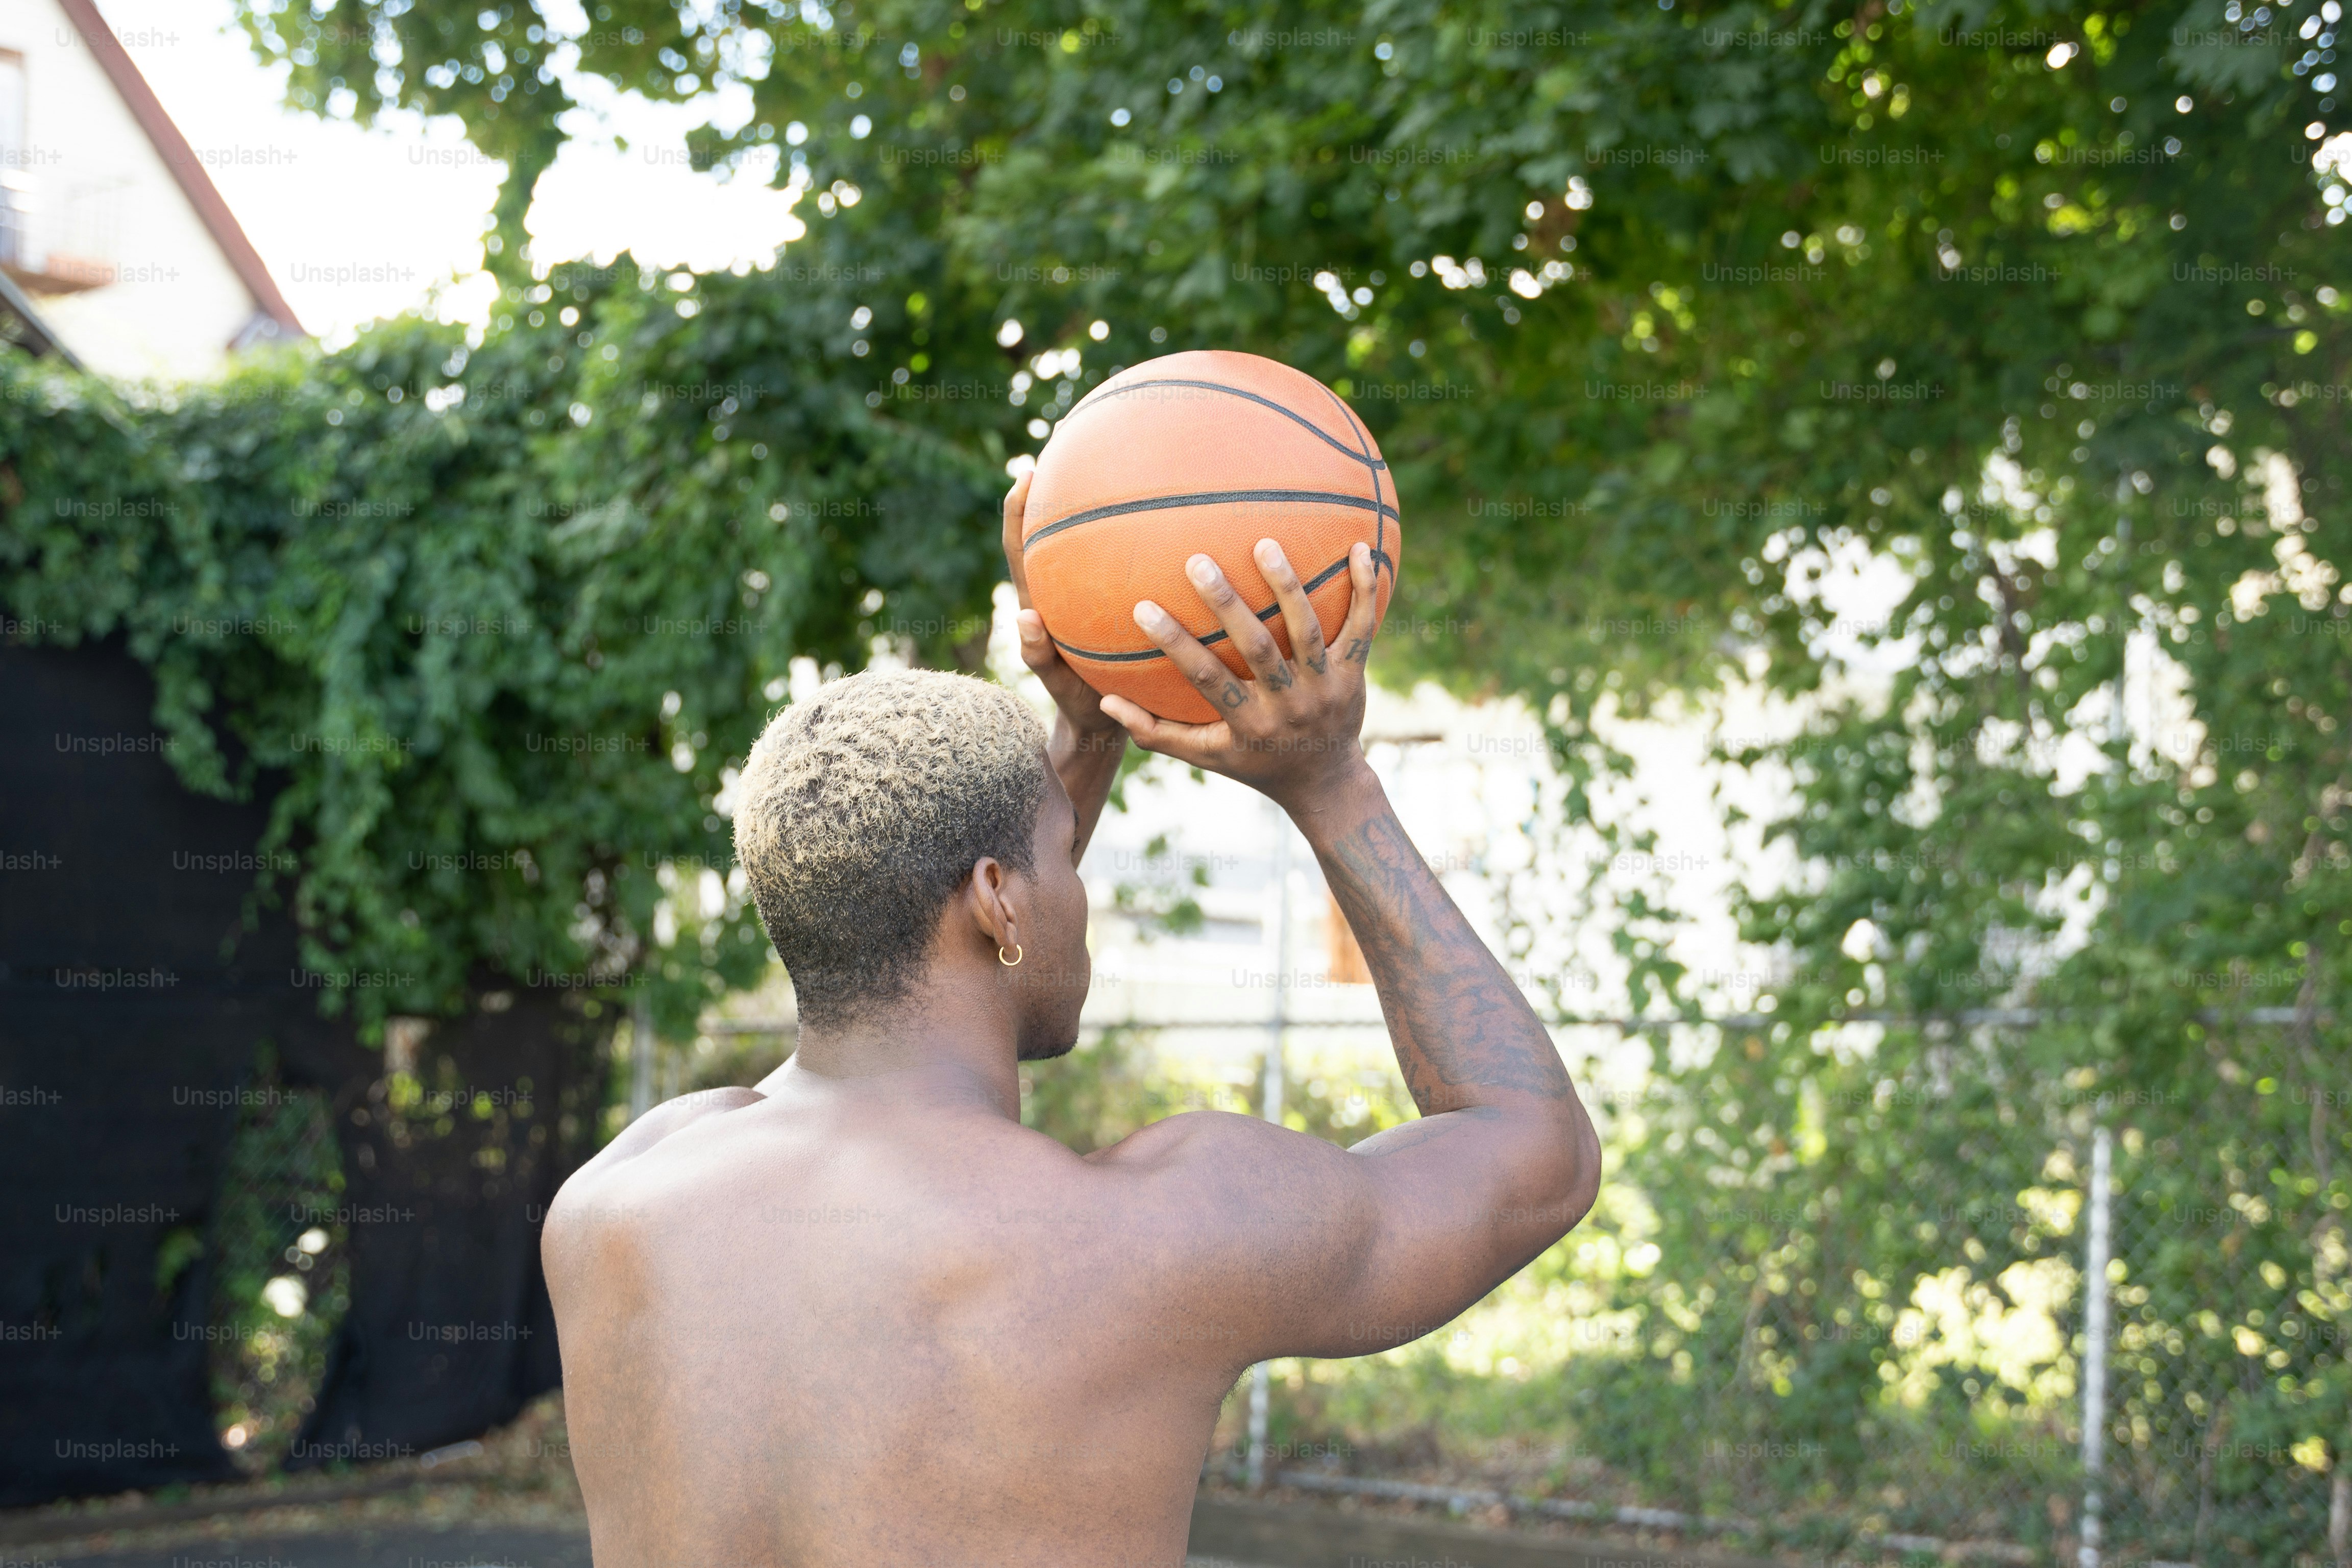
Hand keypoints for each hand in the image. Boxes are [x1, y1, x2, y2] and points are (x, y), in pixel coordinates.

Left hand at [1002, 471, 1120, 743]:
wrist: (1104, 727)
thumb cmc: (1081, 707)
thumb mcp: (1062, 686)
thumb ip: (1041, 657)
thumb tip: (1024, 619)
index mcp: (1042, 605)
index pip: (1020, 548)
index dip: (1018, 511)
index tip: (1026, 472)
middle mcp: (1060, 594)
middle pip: (1048, 531)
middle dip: (1054, 489)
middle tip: (1069, 444)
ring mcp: (1084, 600)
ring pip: (1082, 546)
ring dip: (1090, 508)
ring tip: (1115, 469)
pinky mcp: (1108, 610)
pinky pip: (1116, 568)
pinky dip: (1130, 542)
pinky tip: (1163, 525)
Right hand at [1099, 538, 1383, 811]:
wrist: (1326, 781)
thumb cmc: (1256, 762)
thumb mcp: (1206, 755)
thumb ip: (1157, 732)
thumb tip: (1106, 701)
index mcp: (1249, 723)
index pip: (1207, 679)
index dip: (1175, 644)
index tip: (1142, 608)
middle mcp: (1288, 704)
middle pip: (1258, 648)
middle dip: (1228, 605)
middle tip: (1198, 561)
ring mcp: (1326, 687)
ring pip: (1309, 632)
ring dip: (1288, 587)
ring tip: (1265, 544)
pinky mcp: (1356, 673)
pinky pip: (1364, 627)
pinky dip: (1366, 588)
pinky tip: (1359, 545)